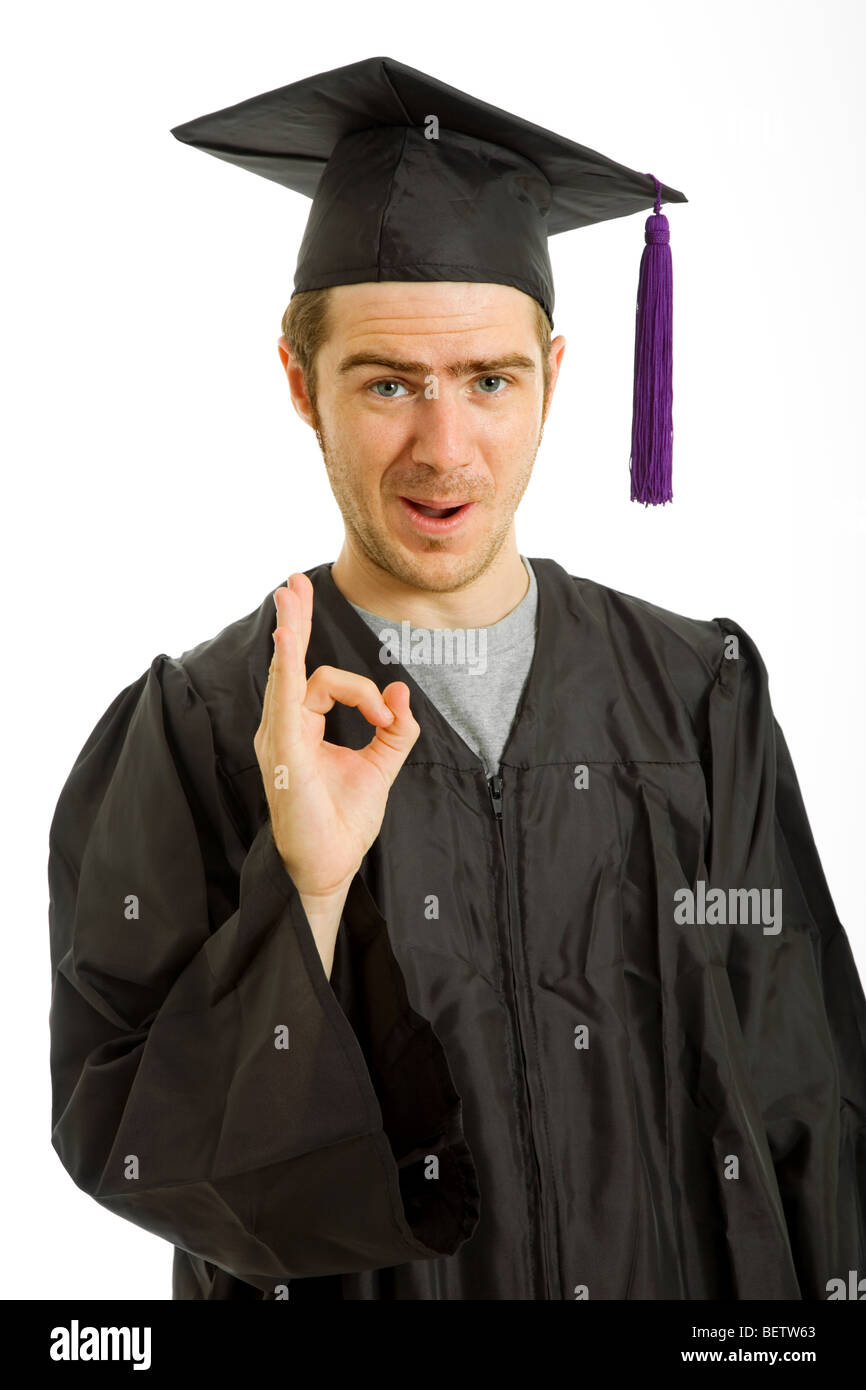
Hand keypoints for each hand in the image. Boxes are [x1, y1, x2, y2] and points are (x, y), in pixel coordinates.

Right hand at [254, 573, 418, 967]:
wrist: (330, 866)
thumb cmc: (343, 823)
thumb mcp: (380, 767)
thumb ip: (394, 730)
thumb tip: (402, 691)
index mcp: (301, 728)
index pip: (324, 682)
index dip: (364, 693)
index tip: (388, 717)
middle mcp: (283, 728)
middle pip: (288, 663)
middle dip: (293, 620)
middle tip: (292, 582)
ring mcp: (278, 740)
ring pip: (287, 674)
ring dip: (291, 633)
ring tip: (291, 595)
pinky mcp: (284, 754)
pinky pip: (285, 702)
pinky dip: (287, 669)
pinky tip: (285, 640)